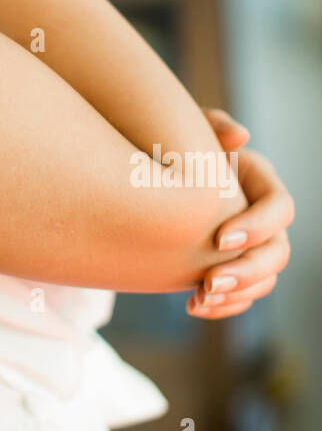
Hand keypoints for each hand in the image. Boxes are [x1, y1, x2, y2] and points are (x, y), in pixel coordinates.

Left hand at [186, 109, 293, 319]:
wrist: (150, 170)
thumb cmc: (173, 140)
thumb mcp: (189, 126)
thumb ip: (212, 123)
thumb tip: (239, 135)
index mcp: (260, 182)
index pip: (280, 209)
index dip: (258, 226)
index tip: (219, 239)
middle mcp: (262, 217)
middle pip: (278, 253)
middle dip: (248, 271)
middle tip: (210, 281)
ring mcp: (251, 246)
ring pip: (264, 280)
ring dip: (237, 294)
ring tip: (200, 299)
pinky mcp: (231, 267)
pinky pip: (242, 296)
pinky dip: (223, 306)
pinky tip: (193, 306)